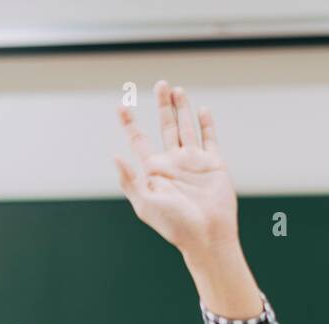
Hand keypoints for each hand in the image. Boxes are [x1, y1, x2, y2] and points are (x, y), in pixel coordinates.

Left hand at [114, 81, 238, 257]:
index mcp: (154, 171)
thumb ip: (130, 180)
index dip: (130, 124)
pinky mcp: (214, 164)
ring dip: (182, 109)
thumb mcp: (146, 204)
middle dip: (162, 106)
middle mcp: (172, 163)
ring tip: (177, 89)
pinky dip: (206, 124)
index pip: (139, 141)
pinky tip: (202, 110)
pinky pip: (209, 138)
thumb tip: (115, 156)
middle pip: (165, 127)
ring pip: (186, 128)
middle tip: (161, 83)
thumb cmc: (174, 225)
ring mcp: (193, 162)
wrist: (207, 235)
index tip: (121, 106)